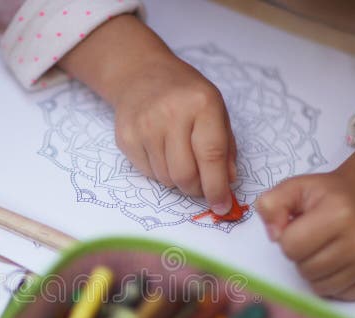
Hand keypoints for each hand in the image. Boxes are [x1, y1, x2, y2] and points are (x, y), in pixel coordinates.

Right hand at [112, 55, 236, 214]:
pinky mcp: (126, 138)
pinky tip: (161, 151)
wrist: (141, 75)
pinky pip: (148, 174)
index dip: (217, 186)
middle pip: (185, 175)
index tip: (222, 205)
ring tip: (180, 159)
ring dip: (178, 180)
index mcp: (201, 104)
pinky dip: (160, 172)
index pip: (211, 155)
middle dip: (196, 189)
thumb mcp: (216, 109)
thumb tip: (228, 182)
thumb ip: (226, 146)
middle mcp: (171, 114)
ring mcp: (145, 127)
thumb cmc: (185, 95)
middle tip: (201, 185)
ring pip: (166, 179)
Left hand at [257, 169, 354, 300]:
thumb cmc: (331, 195)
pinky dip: (335, 281)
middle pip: (306, 269)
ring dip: (317, 271)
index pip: (291, 247)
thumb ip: (271, 204)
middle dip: (303, 256)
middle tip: (316, 238)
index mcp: (340, 212)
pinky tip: (343, 259)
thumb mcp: (297, 187)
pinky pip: (340, 294)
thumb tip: (274, 235)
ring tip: (328, 248)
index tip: (301, 226)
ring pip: (321, 287)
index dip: (289, 238)